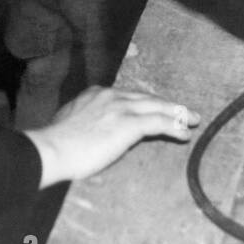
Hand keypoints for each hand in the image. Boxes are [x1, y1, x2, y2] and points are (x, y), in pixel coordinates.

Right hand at [27, 86, 198, 186]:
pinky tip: (184, 134)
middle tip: (183, 110)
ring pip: (156, 107)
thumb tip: (94, 132)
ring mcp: (120, 108)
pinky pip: (158, 122)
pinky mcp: (128, 124)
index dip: (146, 103)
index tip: (156, 109)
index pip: (129, 96)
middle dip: (167, 104)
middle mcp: (111, 96)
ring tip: (192, 120)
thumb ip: (87, 121)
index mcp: (96, 94)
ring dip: (177, 113)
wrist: (52, 149)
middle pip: (147, 98)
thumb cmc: (56, 145)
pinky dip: (174, 126)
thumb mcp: (71, 123)